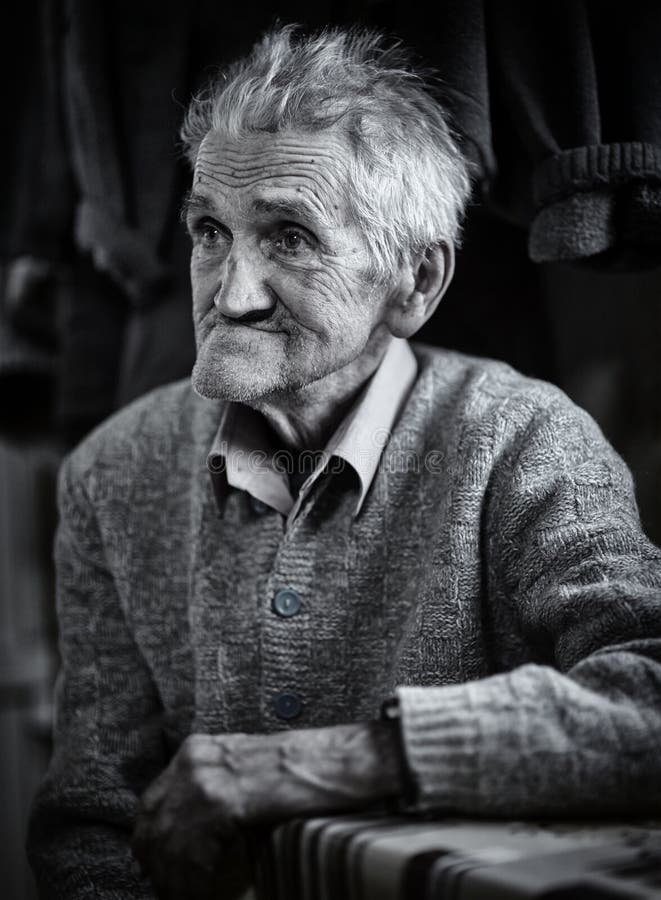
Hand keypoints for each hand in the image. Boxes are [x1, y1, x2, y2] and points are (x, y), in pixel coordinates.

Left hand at [131, 721, 401, 898]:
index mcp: (196, 751)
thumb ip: (214, 793)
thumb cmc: (299, 773)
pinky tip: (208, 891)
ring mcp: (206, 778)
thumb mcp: (242, 774)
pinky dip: (199, 879)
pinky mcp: (223, 799)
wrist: (335, 761)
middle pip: (154, 826)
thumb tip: (189, 833)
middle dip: (160, 867)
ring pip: (171, 844)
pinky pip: (194, 851)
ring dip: (179, 878)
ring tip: (192, 895)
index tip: (161, 872)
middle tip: (174, 890)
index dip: (153, 845)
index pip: (152, 805)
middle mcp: (195, 761)